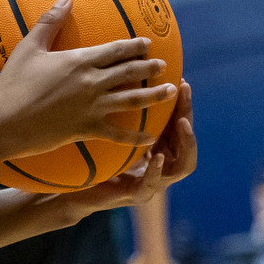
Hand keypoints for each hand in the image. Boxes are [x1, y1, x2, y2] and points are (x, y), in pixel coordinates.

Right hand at [0, 0, 174, 161]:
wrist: (4, 121)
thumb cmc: (13, 83)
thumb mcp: (29, 47)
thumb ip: (51, 20)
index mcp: (79, 60)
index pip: (115, 50)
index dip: (134, 46)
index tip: (148, 43)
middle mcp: (92, 83)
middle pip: (128, 73)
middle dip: (149, 68)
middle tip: (164, 65)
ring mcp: (92, 107)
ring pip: (132, 100)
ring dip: (153, 95)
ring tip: (170, 91)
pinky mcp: (87, 129)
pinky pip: (118, 134)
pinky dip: (136, 137)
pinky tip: (151, 138)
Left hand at [53, 84, 197, 222]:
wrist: (76, 190)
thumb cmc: (93, 156)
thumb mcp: (109, 127)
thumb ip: (121, 107)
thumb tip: (117, 68)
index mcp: (158, 147)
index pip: (179, 124)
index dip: (183, 104)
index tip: (182, 81)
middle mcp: (161, 164)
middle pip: (186, 141)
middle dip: (188, 116)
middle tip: (182, 94)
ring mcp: (152, 182)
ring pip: (182, 166)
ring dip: (186, 143)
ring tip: (182, 123)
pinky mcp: (136, 195)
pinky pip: (151, 184)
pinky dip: (155, 170)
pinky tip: (158, 156)